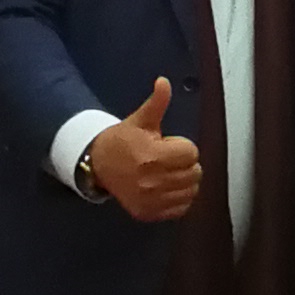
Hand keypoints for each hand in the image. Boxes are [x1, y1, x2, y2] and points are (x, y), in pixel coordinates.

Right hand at [88, 78, 203, 224]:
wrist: (100, 164)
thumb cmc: (124, 140)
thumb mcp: (141, 119)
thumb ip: (157, 102)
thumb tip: (164, 81)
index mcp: (152, 155)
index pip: (191, 153)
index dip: (183, 146)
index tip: (168, 144)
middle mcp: (152, 181)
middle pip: (194, 173)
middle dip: (185, 163)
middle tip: (168, 158)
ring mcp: (150, 200)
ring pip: (191, 191)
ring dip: (185, 181)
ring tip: (168, 172)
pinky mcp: (148, 213)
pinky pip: (180, 209)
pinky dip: (179, 199)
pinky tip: (167, 187)